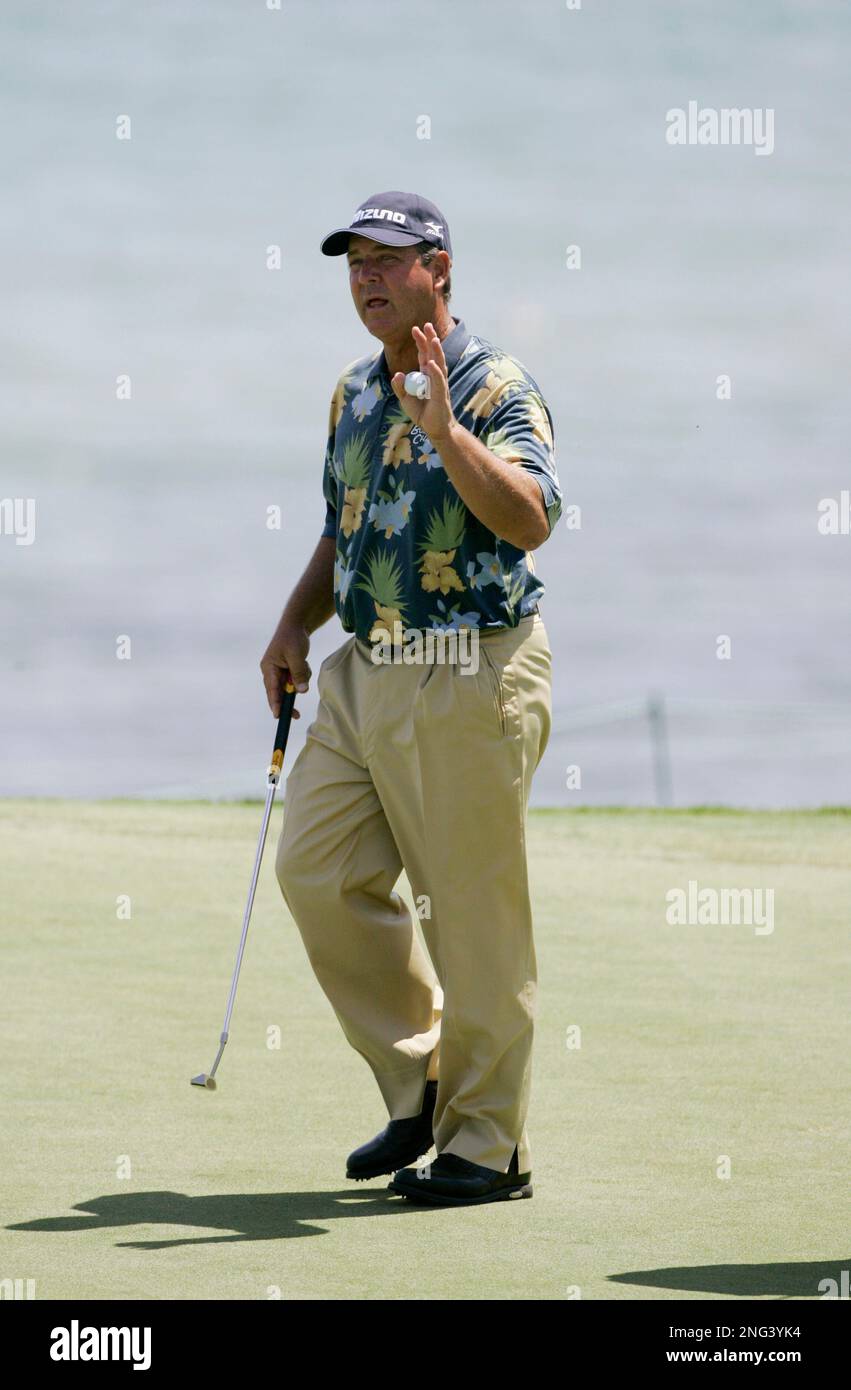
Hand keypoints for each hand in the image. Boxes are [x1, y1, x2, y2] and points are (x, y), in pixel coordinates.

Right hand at [260, 623, 310, 717]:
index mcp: (268, 668)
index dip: (275, 703)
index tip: (278, 715)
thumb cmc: (293, 638)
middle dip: (289, 700)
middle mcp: (271, 671)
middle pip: (278, 692)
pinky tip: (304, 664)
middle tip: (296, 715)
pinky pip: (295, 680)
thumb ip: (298, 674)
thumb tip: (301, 691)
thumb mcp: (296, 656)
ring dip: (299, 681)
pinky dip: (302, 676)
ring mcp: (278, 671)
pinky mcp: (286, 670)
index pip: (271, 689)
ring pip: (289, 686)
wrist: (296, 625)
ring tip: (304, 665)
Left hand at [390, 321, 456, 444]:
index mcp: (426, 376)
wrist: (435, 429)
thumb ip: (399, 387)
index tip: (415, 329)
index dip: (420, 342)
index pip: (424, 355)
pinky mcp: (441, 395)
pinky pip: (438, 381)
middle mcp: (435, 377)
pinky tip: (432, 363)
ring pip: (439, 364)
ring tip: (434, 338)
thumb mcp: (405, 399)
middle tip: (426, 324)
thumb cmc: (423, 414)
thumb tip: (397, 375)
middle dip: (430, 339)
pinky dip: (435, 372)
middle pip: (433, 354)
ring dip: (436, 351)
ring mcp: (440, 385)